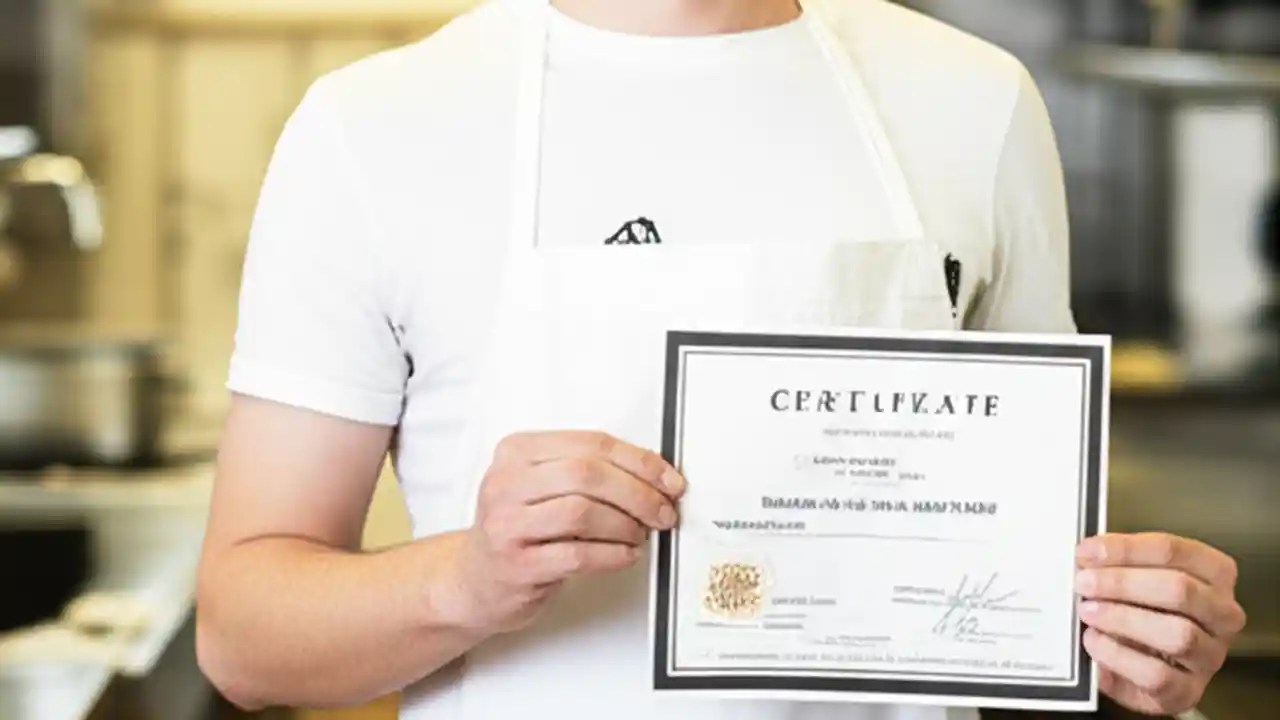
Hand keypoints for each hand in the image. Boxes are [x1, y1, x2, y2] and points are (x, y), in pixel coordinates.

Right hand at [457, 431, 684, 634]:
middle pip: (588, 474)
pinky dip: (613, 554)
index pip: (591, 443)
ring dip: (626, 525)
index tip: (668, 479)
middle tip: (662, 510)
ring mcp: (507, 524)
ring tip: (639, 534)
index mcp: (517, 451)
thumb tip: (653, 474)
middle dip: (638, 493)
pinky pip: (578, 555)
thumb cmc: (518, 528)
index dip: (639, 461)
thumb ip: (587, 471)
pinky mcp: (517, 565)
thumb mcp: (540, 485)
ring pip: (583, 512)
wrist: (475, 579)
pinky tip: (625, 555)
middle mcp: (506, 483)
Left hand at [1076, 533, 1246, 715]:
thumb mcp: (1134, 578)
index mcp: (1214, 573)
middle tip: (1084, 582)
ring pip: (1177, 634)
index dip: (1126, 549)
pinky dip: (1118, 655)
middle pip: (1179, 589)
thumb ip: (1116, 563)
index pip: (1173, 551)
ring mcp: (1210, 655)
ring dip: (1123, 619)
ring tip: (1088, 612)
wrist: (1141, 666)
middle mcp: (1222, 614)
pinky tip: (1094, 641)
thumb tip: (1086, 555)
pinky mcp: (1188, 690)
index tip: (1088, 551)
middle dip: (1123, 583)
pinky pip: (1157, 674)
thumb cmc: (1141, 610)